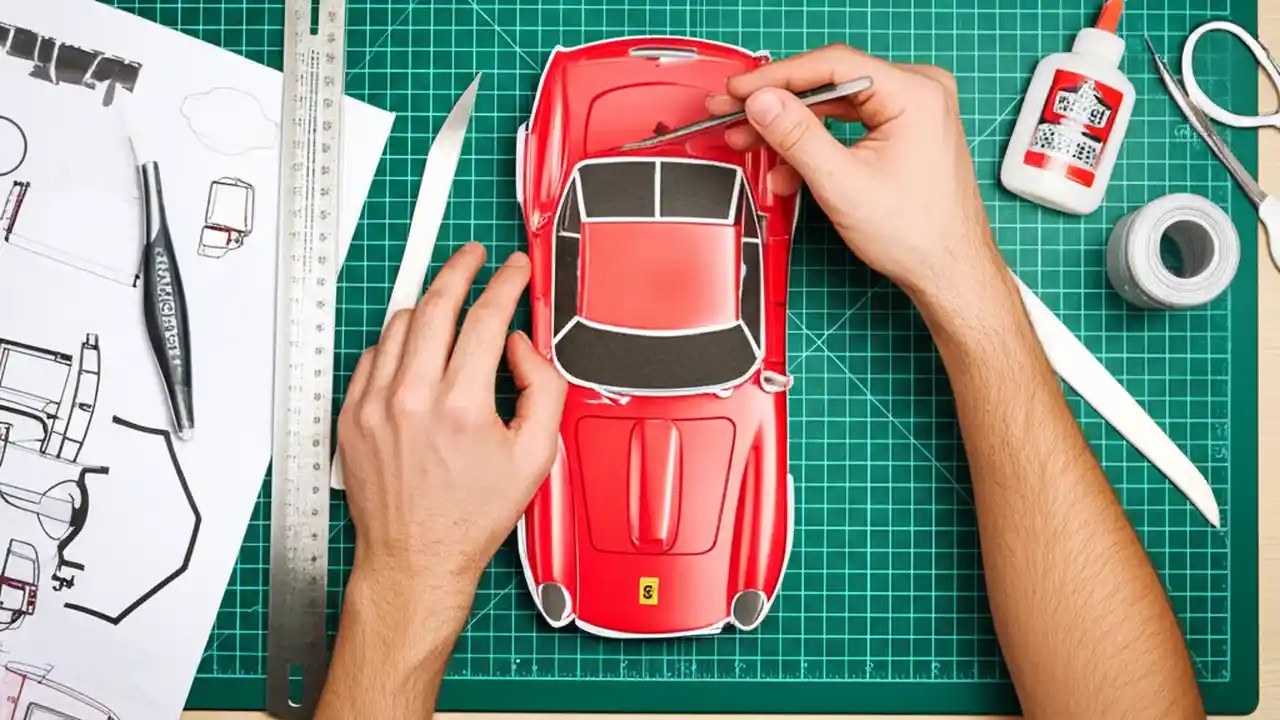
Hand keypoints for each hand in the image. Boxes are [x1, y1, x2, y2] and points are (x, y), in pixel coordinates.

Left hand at [337, 242, 566, 594]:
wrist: (416, 557)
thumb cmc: (472, 515)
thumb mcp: (535, 457)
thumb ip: (542, 389)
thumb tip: (521, 345)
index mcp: (461, 407)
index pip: (486, 319)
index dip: (506, 284)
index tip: (514, 270)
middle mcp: (413, 399)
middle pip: (436, 305)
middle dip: (460, 269)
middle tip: (475, 257)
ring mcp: (375, 405)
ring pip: (401, 325)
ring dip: (429, 306)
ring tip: (450, 306)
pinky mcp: (352, 415)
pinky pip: (374, 355)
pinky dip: (398, 342)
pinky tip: (418, 349)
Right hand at [709, 44, 1004, 302]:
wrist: (948, 270)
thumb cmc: (918, 234)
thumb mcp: (842, 183)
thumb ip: (797, 136)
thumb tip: (762, 101)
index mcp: (915, 93)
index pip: (831, 66)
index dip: (776, 78)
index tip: (739, 89)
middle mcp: (919, 92)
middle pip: (830, 83)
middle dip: (778, 106)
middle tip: (734, 114)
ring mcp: (913, 111)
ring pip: (835, 107)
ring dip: (792, 130)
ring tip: (753, 146)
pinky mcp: (904, 130)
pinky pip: (849, 125)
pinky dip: (817, 144)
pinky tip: (789, 169)